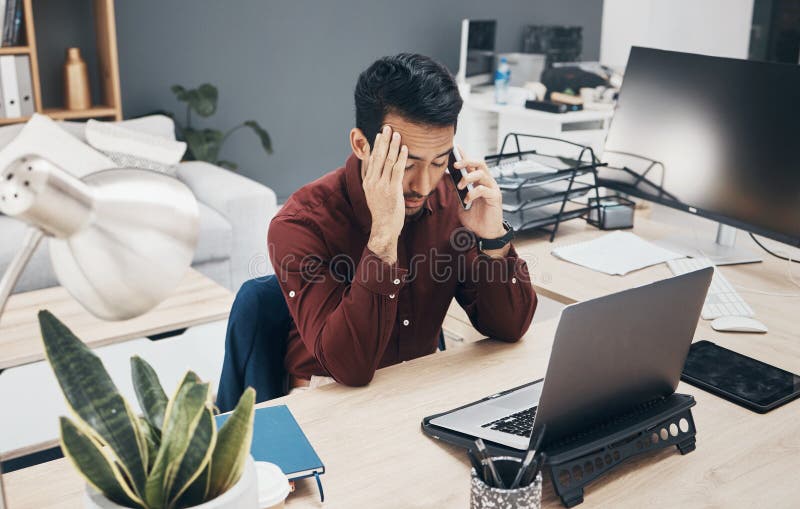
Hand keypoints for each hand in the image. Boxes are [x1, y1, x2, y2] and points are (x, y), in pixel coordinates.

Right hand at [362, 125, 407, 262]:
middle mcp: (373, 182)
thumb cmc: (382, 212)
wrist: (383, 228)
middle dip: (384, 141)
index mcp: (367, 182)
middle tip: (388, 127)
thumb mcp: (373, 194)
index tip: (380, 134)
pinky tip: (404, 149)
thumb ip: (374, 179)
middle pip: (379, 156)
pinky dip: (401, 158)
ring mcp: (382, 186)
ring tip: (397, 134)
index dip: (376, 145)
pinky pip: (398, 170)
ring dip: (393, 146)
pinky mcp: (392, 190)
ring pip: (388, 161)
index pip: (371, 159)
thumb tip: (375, 167)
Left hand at [452, 147, 508, 256]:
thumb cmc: (475, 217)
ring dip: (468, 177)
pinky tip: (467, 200)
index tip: (455, 148)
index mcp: (478, 181)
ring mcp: (492, 188)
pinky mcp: (495, 197)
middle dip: (467, 161)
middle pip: (479, 163)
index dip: (464, 155)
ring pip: (482, 173)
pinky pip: (484, 189)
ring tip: (459, 186)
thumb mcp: (461, 202)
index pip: (471, 164)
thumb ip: (456, 190)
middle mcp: (486, 182)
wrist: (485, 234)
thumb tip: (446, 177)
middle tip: (455, 165)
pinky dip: (473, 193)